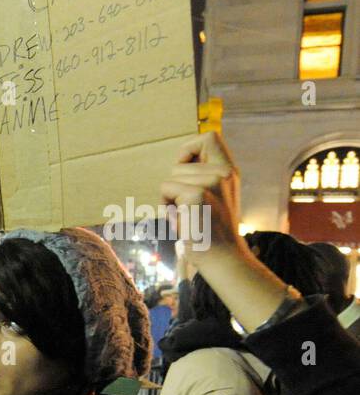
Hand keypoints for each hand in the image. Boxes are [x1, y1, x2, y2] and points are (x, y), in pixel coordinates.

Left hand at [159, 132, 245, 262]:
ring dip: (169, 198)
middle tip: (187, 208)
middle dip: (173, 185)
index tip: (185, 170)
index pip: (209, 137)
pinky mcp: (197, 195)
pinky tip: (182, 220)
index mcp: (229, 170)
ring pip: (170, 177)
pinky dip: (166, 206)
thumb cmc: (209, 230)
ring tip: (186, 215)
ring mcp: (212, 182)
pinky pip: (165, 189)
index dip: (189, 149)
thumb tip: (179, 160)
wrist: (222, 258)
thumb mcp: (214, 196)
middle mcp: (224, 173)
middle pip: (178, 163)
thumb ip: (204, 176)